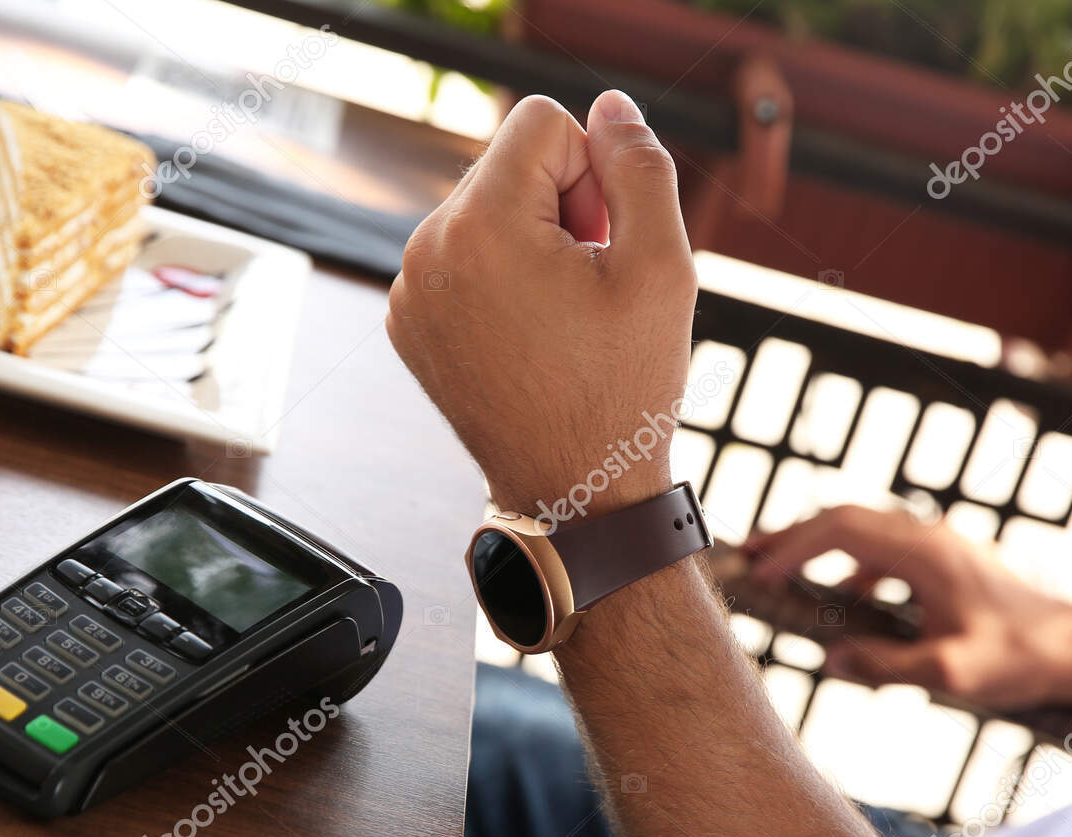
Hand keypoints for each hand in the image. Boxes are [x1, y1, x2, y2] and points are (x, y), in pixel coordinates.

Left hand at [385, 91, 696, 518]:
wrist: (574, 491)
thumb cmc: (622, 389)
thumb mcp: (662, 267)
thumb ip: (640, 166)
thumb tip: (608, 109)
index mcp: (478, 226)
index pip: (542, 121)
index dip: (594, 173)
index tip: (602, 246)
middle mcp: (425, 250)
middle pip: (510, 165)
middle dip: (561, 208)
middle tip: (589, 290)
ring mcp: (410, 292)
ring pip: (487, 211)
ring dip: (532, 245)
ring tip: (562, 319)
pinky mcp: (409, 323)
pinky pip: (464, 260)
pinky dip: (501, 281)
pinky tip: (532, 337)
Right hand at [742, 506, 1071, 708]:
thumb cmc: (1023, 658)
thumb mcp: (950, 673)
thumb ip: (886, 667)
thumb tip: (831, 660)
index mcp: (924, 554)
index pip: (840, 531)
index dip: (793, 547)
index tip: (760, 569)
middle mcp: (929, 538)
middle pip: (844, 519)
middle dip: (793, 535)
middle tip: (750, 554)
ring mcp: (939, 546)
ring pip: (864, 531)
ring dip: (819, 546)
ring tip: (783, 569)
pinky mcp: (947, 562)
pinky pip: (884, 550)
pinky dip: (849, 564)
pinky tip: (842, 597)